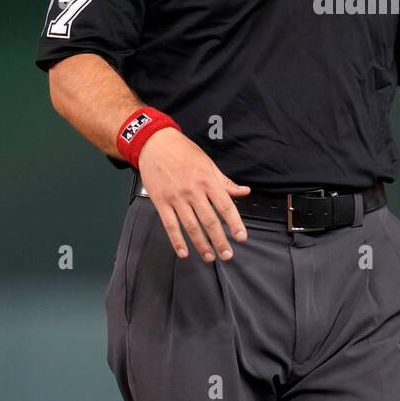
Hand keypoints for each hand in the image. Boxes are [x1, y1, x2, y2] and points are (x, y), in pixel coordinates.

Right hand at [136, 128, 251, 262]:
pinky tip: (183, 252)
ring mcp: (176, 197)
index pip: (225, 206)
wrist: (155, 143)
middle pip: (209, 220)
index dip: (234, 223)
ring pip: (191, 226)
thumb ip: (225, 182)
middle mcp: (193, 190)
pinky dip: (177, 241)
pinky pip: (170, 225)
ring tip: (209, 257)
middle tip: (227, 255)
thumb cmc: (183, 152)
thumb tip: (244, 191)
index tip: (241, 237)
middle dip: (219, 240)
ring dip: (201, 244)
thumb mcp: (208, 163)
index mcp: (207, 180)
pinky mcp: (160, 201)